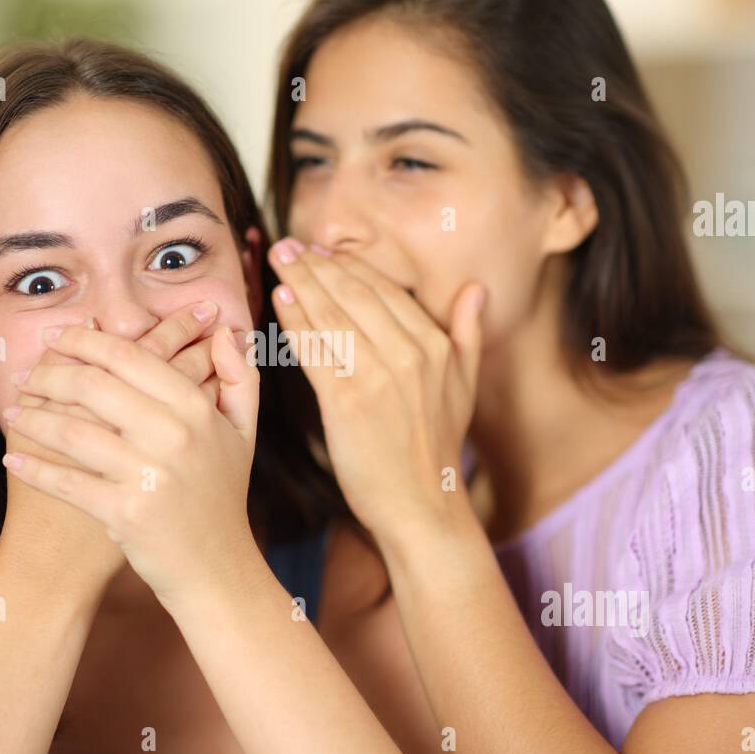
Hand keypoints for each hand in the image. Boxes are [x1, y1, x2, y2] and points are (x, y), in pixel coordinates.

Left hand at [0, 322, 263, 606]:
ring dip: (34, 418)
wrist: (217, 569)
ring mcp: (150, 474)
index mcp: (197, 409)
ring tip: (14, 412)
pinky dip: (35, 469)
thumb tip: (230, 332)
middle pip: (94, 386)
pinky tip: (12, 457)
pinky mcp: (126, 512)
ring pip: (74, 432)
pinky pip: (68, 483)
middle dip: (50, 375)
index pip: (130, 357)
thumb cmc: (224, 496)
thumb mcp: (243, 433)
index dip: (85, 341)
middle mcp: (175, 436)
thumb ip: (240, 378)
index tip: (57, 336)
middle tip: (27, 375)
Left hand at [266, 237, 485, 547]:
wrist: (422, 506)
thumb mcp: (465, 387)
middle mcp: (411, 354)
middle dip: (317, 266)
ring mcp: (379, 376)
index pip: (386, 291)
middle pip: (355, 295)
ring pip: (333, 315)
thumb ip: (468, 333)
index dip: (350, 267)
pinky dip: (295, 322)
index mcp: (437, 346)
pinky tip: (279, 302)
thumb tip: (476, 289)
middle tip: (288, 247)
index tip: (322, 251)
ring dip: (301, 284)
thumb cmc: (435, 449)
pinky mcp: (348, 401)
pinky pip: (316, 349)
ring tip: (278, 262)